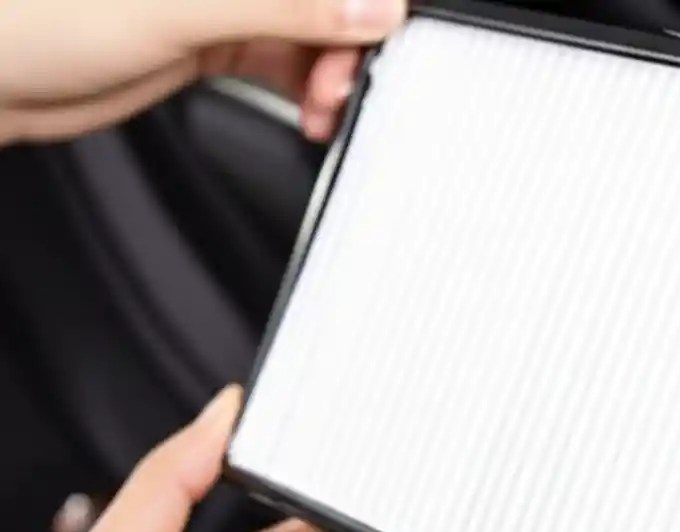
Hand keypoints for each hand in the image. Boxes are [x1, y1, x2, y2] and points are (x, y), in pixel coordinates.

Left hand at [0, 0, 407, 146]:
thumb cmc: (35, 17)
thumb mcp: (179, 10)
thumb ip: (286, 6)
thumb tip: (372, 8)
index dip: (367, 2)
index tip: (380, 35)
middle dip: (350, 40)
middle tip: (342, 84)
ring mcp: (226, 0)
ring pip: (313, 28)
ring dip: (333, 71)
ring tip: (325, 106)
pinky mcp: (215, 36)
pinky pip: (286, 57)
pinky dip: (308, 88)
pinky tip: (311, 109)